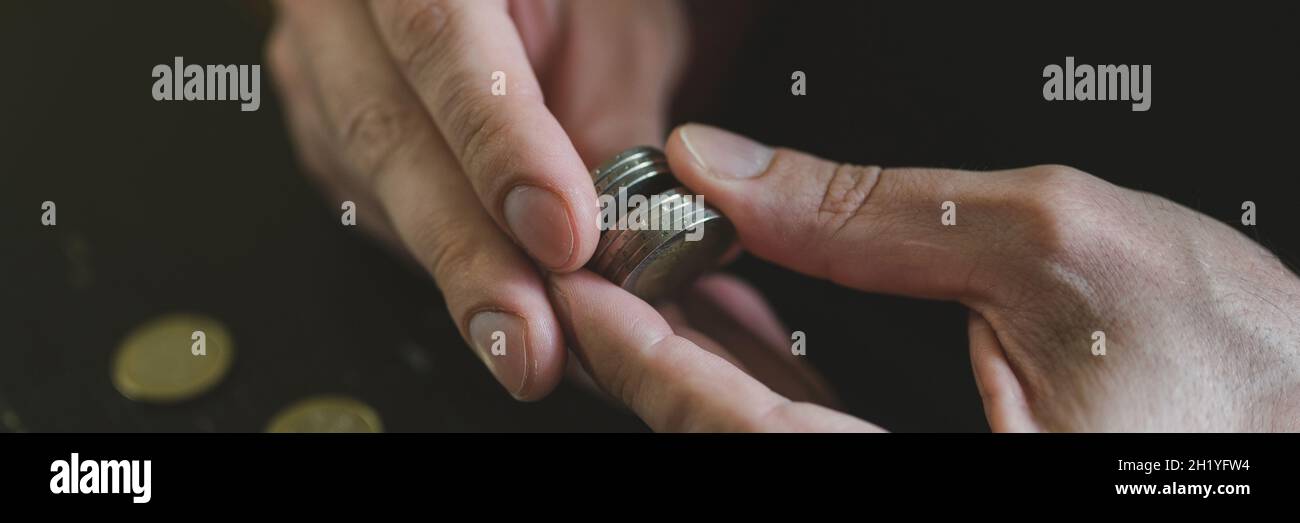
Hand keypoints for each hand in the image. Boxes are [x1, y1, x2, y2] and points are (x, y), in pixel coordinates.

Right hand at [265, 0, 685, 398]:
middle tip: (531, 337)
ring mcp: (321, 71)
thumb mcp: (614, 18)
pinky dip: (442, 266)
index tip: (564, 235)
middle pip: (387, 133)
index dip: (501, 146)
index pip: (441, 40)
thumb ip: (614, 110)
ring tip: (525, 346)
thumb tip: (629, 235)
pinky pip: (374, 212)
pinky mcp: (327, 133)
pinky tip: (494, 309)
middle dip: (468, 251)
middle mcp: (344, 11)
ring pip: (372, 186)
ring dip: (455, 276)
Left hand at [550, 124, 1299, 431]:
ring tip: (659, 282)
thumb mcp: (1051, 244)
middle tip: (603, 284)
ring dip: (710, 364)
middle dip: (664, 359)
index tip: (588, 298)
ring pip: (778, 441)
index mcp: (949, 485)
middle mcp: (923, 497)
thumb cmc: (1238, 359)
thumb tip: (735, 170)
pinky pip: (826, 439)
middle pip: (744, 445)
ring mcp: (933, 492)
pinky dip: (772, 378)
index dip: (652, 361)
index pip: (746, 432)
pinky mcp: (949, 474)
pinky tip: (746, 316)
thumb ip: (874, 210)